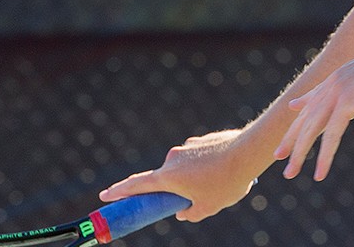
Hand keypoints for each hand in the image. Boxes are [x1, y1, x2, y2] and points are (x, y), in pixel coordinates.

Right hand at [99, 129, 257, 221]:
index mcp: (168, 176)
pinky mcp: (201, 140)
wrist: (248, 152)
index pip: (137, 185)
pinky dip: (206, 167)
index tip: (105, 196)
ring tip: (220, 184)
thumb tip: (182, 211)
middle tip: (196, 198)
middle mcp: (173, 158)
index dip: (119, 192)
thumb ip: (190, 213)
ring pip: (186, 169)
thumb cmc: (226, 182)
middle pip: (166, 179)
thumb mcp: (207, 207)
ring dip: (196, 179)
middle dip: (178, 191)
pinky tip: (225, 171)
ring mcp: (187, 147)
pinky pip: (198, 158)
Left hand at [273, 38, 353, 181]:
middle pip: (307, 115)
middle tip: (278, 156)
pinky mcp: (349, 101)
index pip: (317, 95)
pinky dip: (324, 155)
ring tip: (290, 173)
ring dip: (300, 152)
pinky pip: (332, 134)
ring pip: (312, 128)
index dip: (303, 106)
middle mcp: (336, 83)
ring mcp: (340, 91)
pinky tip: (319, 173)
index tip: (292, 111)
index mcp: (343, 77)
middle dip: (291, 138)